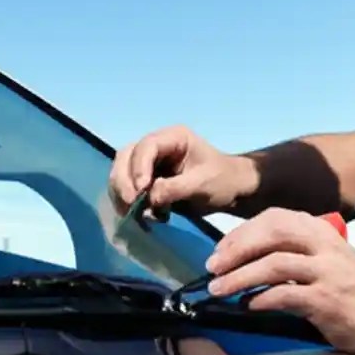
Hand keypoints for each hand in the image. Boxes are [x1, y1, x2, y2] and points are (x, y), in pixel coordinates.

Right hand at [109, 124, 256, 217]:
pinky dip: (128, 202)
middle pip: (126, 156)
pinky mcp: (147, 179)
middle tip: (130, 206)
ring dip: (122, 193)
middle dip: (124, 181)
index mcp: (173, 138)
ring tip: (133, 214)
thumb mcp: (202, 184)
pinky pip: (128, 187)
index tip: (141, 191)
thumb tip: (147, 198)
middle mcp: (157, 146)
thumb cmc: (223, 181)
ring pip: (122, 171)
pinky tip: (140, 216)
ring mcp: (150, 162)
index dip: (138, 167)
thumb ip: (174, 188)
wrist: (232, 191)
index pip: (146, 146)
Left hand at [204, 207, 354, 354]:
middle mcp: (324, 245)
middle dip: (235, 249)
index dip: (242, 232)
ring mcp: (327, 272)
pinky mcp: (327, 300)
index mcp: (321, 230)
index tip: (221, 250)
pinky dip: (260, 299)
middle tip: (213, 267)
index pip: (274, 218)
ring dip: (239, 277)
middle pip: (270, 233)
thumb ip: (296, 251)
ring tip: (218, 290)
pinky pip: (285, 295)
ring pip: (273, 264)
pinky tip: (248, 306)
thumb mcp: (328, 258)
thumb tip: (246, 258)